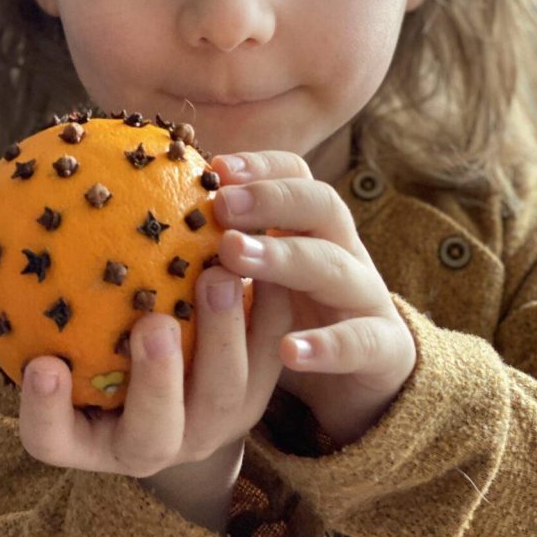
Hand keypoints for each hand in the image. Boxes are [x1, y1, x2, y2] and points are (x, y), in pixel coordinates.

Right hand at [18, 265, 292, 480]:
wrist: (188, 390)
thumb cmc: (109, 361)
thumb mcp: (77, 353)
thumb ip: (54, 325)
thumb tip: (12, 256)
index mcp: (101, 441)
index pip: (58, 441)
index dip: (47, 413)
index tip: (41, 368)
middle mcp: (161, 443)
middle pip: (156, 431)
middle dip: (156, 380)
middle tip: (154, 324)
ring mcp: (217, 423)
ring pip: (227, 396)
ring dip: (226, 335)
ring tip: (220, 276)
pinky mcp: (262, 390)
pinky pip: (273, 352)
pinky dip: (272, 305)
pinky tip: (264, 255)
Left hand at [210, 152, 416, 447]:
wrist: (376, 370)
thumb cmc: (303, 312)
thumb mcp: (270, 275)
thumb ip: (226, 247)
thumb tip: (154, 220)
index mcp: (315, 227)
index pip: (297, 176)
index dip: (261, 167)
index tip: (215, 166)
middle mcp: (345, 250)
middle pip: (321, 205)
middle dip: (271, 199)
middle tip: (220, 204)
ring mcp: (365, 296)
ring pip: (333, 266)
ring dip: (284, 257)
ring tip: (233, 255)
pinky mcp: (382, 346)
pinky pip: (358, 341)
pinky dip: (326, 345)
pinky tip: (288, 351)